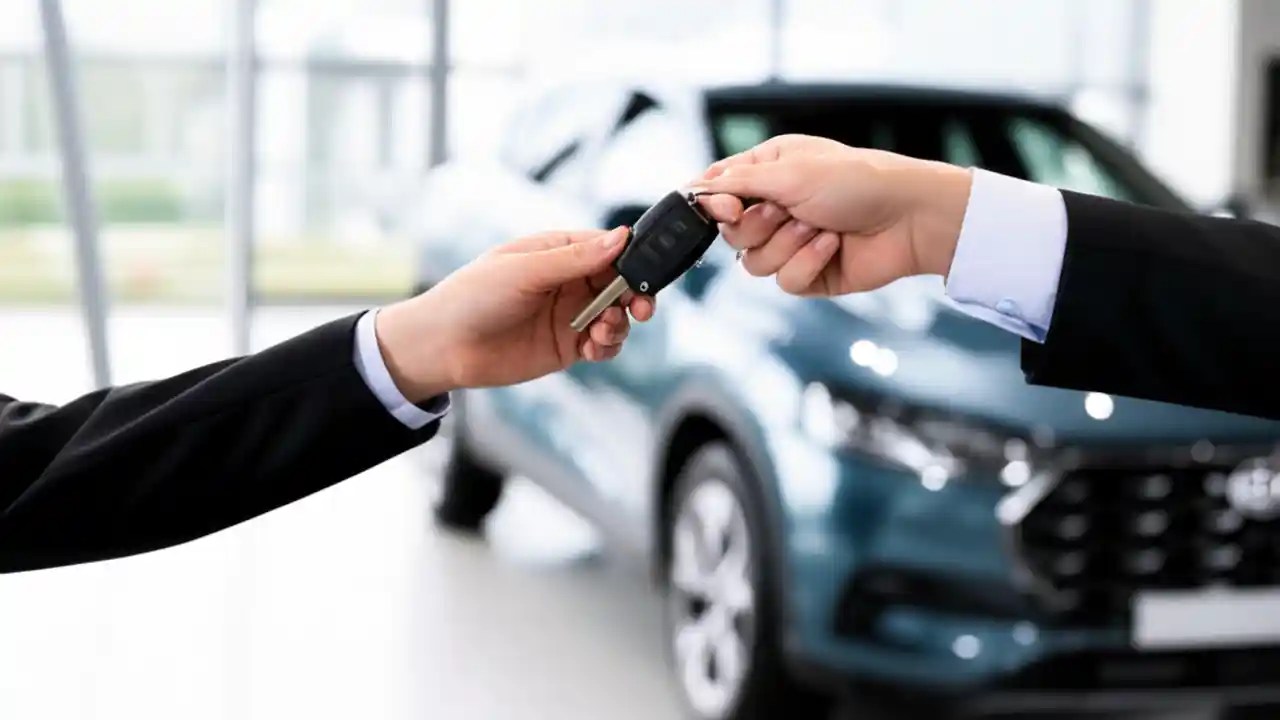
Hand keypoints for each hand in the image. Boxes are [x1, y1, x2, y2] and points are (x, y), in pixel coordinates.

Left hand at [373, 228, 654, 400]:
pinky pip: (603, 344)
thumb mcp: (524, 270)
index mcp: (557, 251)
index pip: (608, 247)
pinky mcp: (567, 346)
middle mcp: (568, 281)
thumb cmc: (472, 297)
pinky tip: (594, 347)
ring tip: (604, 330)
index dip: (631, 258)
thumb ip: (575, 258)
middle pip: (621, 283)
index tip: (647, 270)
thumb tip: (620, 236)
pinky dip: (608, 346)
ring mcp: (569, 314)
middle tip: (641, 308)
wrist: (443, 347)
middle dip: (636, 294)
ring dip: (621, 323)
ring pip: (617, 315)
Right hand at [690, 134, 972, 295]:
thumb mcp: (791, 171)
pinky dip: (808, 263)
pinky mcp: (809, 273)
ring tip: (819, 227)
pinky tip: (833, 245)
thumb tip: (698, 189)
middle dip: (759, 226)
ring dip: (788, 245)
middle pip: (731, 234)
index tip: (727, 208)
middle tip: (788, 210)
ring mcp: (791, 242)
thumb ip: (739, 182)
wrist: (909, 217)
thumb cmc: (858, 181)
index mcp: (768, 170)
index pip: (718, 191)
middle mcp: (776, 205)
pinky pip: (785, 282)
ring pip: (754, 263)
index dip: (714, 204)